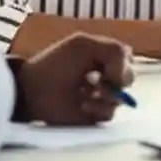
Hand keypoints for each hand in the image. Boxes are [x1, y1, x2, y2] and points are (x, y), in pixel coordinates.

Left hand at [18, 33, 134, 125]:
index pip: (128, 59)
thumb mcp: (85, 45)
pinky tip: (83, 104)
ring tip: (87, 91)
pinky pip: (109, 114)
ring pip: (121, 97)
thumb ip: (115, 51)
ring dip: (106, 93)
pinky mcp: (92, 116)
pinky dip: (98, 108)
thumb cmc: (55, 64)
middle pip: (129, 78)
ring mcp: (99, 98)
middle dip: (117, 78)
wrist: (31, 90)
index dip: (122, 62)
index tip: (107, 63)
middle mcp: (104, 78)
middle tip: (99, 79)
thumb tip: (124, 78)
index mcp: (103, 58)